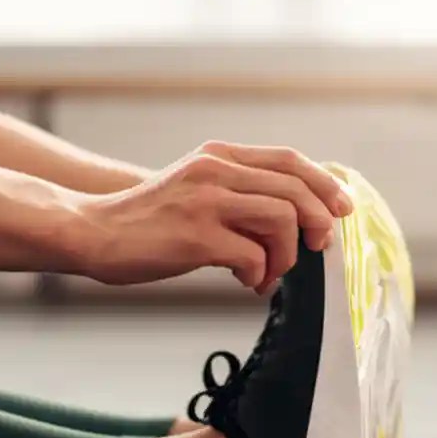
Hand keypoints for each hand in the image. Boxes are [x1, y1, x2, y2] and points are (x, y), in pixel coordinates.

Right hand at [75, 141, 352, 290]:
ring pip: (282, 219)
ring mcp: (205, 201)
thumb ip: (238, 193)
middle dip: (317, 223)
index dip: (325, 185)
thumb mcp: (196, 188)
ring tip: (268, 274)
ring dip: (287, 255)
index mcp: (219, 155)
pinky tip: (245, 282)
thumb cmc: (149, 220)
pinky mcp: (195, 236)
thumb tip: (294, 218)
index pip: (290, 160)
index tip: (343, 211)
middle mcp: (215, 169)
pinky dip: (259, 275)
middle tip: (316, 250)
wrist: (92, 231)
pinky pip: (253, 255)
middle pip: (295, 189)